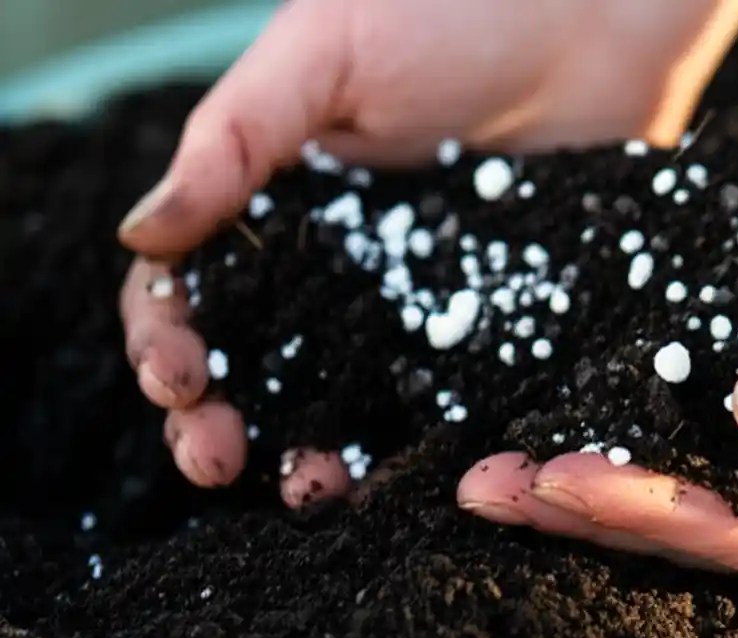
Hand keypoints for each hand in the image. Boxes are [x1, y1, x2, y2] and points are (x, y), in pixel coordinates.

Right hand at [116, 0, 737, 505]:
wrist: (595, 14)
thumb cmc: (450, 8)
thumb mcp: (322, 55)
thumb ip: (236, 143)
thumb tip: (141, 239)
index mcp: (278, 203)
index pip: (196, 290)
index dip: (171, 343)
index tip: (179, 381)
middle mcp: (339, 266)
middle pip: (262, 363)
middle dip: (221, 420)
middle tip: (215, 461)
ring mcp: (415, 301)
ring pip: (344, 398)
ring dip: (309, 451)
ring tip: (306, 488)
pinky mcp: (493, 321)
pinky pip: (443, 395)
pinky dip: (414, 445)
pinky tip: (401, 479)